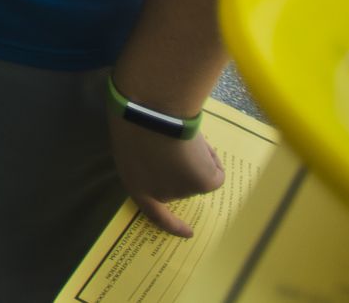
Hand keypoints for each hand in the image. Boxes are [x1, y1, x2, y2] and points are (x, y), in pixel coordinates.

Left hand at [108, 118, 223, 235]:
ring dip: (195, 159)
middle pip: (179, 184)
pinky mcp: (202, 184)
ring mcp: (182, 192)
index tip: (189, 234)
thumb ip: (146, 160)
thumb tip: (166, 158)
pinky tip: (199, 144)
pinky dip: (212, 159)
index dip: (172, 225)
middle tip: (173, 141)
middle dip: (181, 167)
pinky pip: (216, 174)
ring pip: (198, 175)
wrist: (150, 114)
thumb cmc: (133, 120)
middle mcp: (160, 195)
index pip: (155, 214)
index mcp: (136, 186)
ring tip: (181, 137)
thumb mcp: (131, 144)